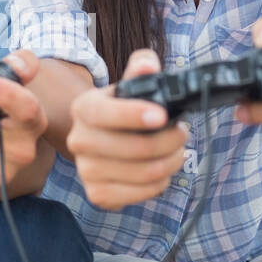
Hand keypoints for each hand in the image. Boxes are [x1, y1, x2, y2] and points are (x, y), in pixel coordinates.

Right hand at [66, 48, 187, 210]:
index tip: (163, 116)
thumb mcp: (130, 85)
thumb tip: (149, 66)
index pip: (105, 113)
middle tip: (183, 134)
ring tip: (177, 152)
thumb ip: (142, 68)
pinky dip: (159, 184)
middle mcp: (79, 140)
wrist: (102, 141)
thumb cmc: (123, 110)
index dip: (134, 115)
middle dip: (168, 142)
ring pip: (142, 173)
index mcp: (84, 108)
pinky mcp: (97, 195)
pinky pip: (139, 194)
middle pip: (133, 148)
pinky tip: (163, 171)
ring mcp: (85, 170)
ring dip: (170, 162)